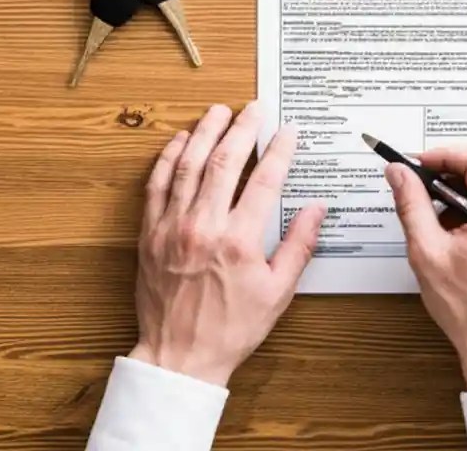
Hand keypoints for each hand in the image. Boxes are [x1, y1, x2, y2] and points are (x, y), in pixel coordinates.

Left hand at [130, 103, 324, 385]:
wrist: (180, 356)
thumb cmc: (231, 328)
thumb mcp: (278, 292)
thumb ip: (298, 246)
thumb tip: (316, 209)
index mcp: (239, 241)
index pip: (264, 180)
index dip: (279, 149)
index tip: (287, 131)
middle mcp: (204, 226)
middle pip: (225, 161)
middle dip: (242, 128)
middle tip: (253, 109)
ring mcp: (172, 227)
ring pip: (189, 165)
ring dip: (204, 132)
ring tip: (217, 112)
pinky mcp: (150, 234)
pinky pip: (157, 185)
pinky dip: (168, 158)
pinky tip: (180, 142)